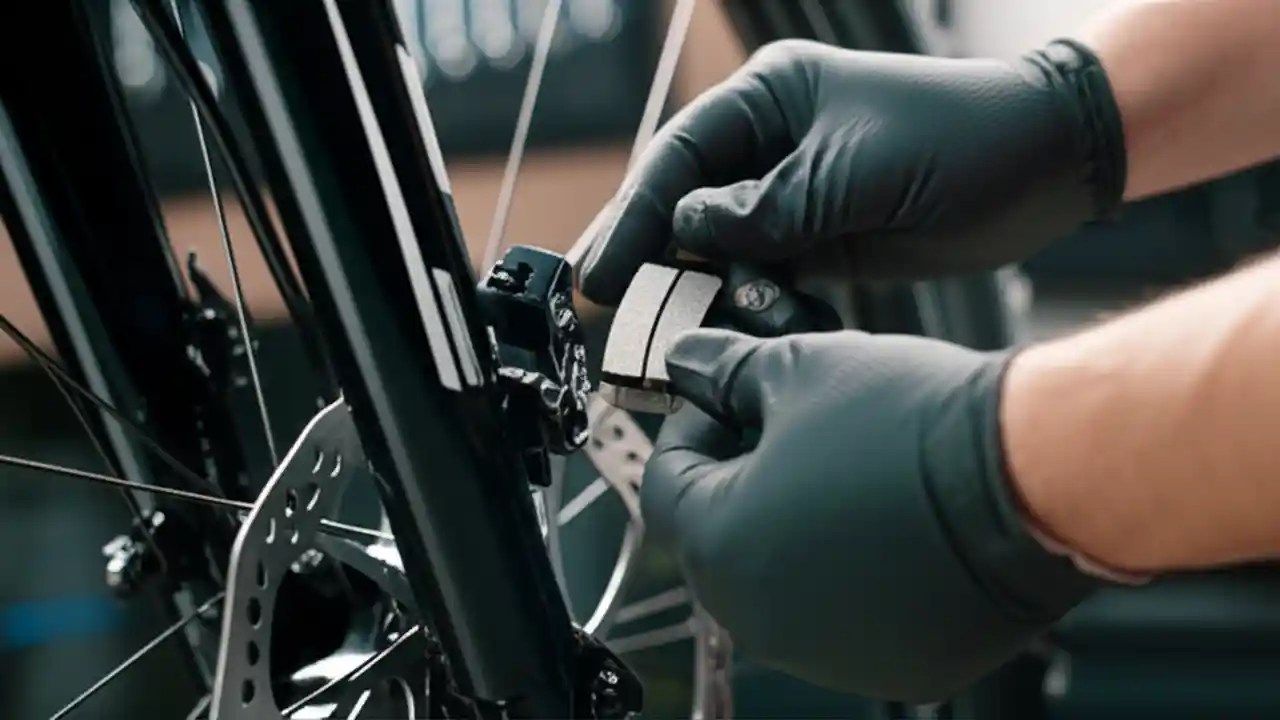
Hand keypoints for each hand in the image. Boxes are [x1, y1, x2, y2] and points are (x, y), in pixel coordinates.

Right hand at [578, 39, 1125, 304]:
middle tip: (605, 312)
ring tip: (700, 326)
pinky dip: (757, 304)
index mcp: (770, 98)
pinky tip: (756, 324)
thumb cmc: (964, 141)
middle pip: (686, 204)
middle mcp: (771, 143)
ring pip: (723, 249)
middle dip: (651, 259)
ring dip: (712, 290)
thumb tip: (688, 231)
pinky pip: (765, 275)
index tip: (601, 273)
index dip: (633, 216)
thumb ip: (769, 207)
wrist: (1048, 167)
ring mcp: (793, 193)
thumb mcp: (858, 172)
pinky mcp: (819, 238)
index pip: (680, 158)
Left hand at [643, 329, 1098, 701]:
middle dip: (744, 476)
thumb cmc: (914, 422)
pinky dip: (855, 572)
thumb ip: (723, 373)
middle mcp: (761, 619)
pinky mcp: (896, 667)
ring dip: (798, 527)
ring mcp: (828, 653)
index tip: (729, 396)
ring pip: (784, 581)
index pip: (667, 484)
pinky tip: (893, 522)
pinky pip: (848, 616)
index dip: (694, 426)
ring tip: (852, 469)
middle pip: (721, 537)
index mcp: (719, 548)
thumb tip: (690, 363)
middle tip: (792, 426)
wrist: (1034, 476)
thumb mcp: (798, 369)